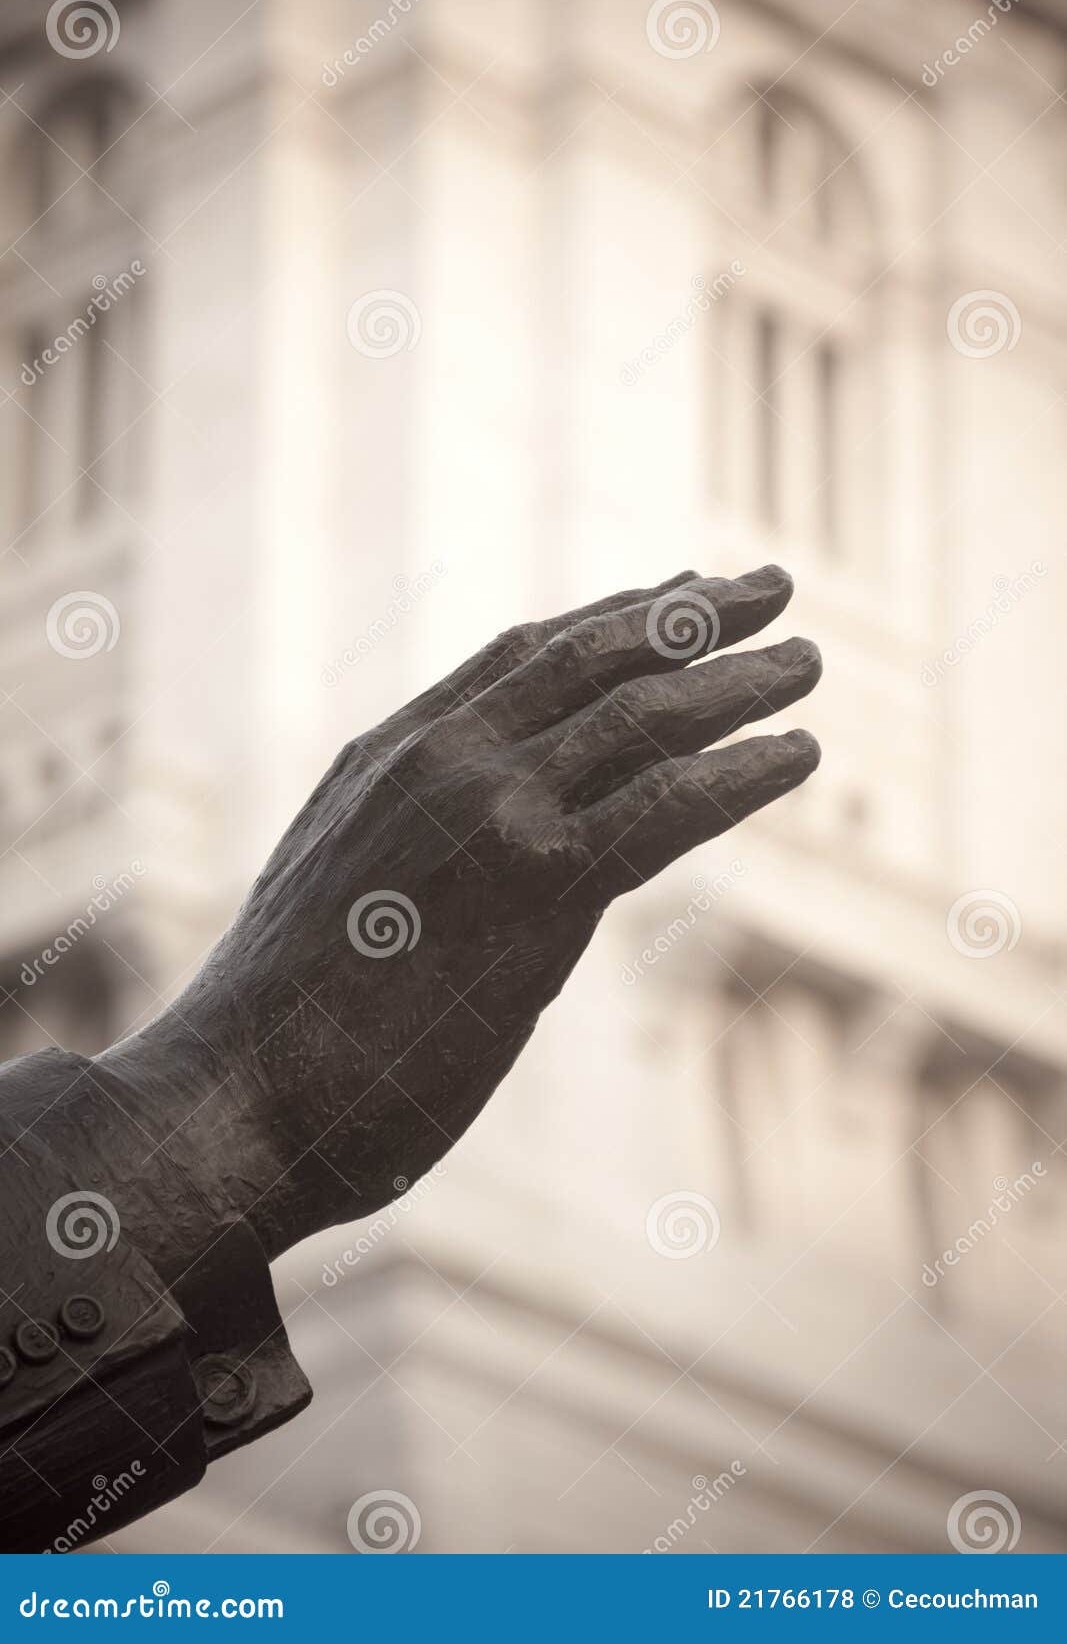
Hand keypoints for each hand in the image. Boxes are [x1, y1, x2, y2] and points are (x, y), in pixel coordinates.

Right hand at [110, 566, 820, 1256]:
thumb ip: (408, 845)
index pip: (524, 655)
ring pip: (643, 717)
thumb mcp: (336, 891)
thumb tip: (478, 858)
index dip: (615, 617)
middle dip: (693, 613)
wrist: (234, 1097)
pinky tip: (794, 757)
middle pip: (595, 656)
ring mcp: (490, 814)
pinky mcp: (535, 891)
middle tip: (768, 587)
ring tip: (805, 664)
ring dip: (739, 683)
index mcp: (390, 752)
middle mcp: (444, 758)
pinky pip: (665, 808)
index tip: (677, 593)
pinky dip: (740, 774)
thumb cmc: (280, 1020)